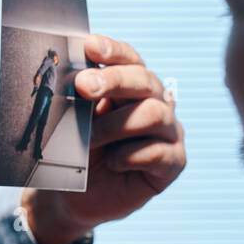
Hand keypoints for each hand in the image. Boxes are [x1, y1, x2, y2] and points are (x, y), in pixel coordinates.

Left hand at [22, 33, 185, 243]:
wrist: (73, 198)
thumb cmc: (75, 152)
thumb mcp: (72, 121)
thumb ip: (78, 98)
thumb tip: (69, 74)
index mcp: (130, 85)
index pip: (129, 58)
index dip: (111, 50)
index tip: (88, 46)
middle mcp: (155, 102)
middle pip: (144, 80)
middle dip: (112, 80)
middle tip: (82, 86)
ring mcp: (168, 132)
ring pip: (152, 114)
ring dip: (114, 125)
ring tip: (88, 139)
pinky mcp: (174, 162)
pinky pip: (158, 152)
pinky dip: (130, 156)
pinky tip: (112, 163)